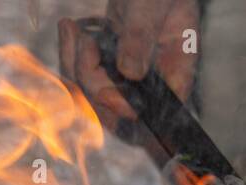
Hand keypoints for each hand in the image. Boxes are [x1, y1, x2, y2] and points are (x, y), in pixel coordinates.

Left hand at [58, 0, 198, 125]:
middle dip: (91, 83)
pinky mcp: (109, 62)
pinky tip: (70, 28)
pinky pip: (83, 74)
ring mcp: (129, 74)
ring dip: (74, 64)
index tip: (104, 90)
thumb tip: (130, 72)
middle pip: (117, 110)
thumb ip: (141, 36)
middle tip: (85, 43)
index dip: (125, 110)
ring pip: (94, 93)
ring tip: (72, 29)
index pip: (153, 112)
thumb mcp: (152, 5)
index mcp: (175, 72)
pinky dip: (71, 54)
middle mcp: (153, 81)